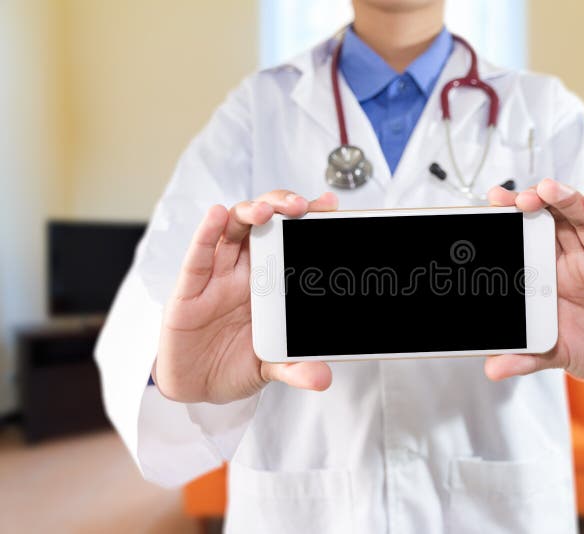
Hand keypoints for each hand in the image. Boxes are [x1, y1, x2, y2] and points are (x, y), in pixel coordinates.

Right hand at [154, 190, 338, 403]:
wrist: (195, 388)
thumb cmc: (234, 364)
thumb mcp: (272, 368)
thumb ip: (295, 369)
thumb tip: (323, 378)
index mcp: (269, 282)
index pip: (289, 239)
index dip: (307, 219)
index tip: (329, 206)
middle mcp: (245, 272)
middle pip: (262, 223)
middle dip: (280, 207)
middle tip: (300, 207)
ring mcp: (217, 277)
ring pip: (232, 231)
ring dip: (248, 214)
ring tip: (265, 212)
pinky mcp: (189, 291)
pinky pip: (198, 257)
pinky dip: (206, 234)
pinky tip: (216, 216)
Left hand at [485, 179, 583, 389]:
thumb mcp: (557, 355)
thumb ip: (526, 357)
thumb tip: (492, 369)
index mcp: (553, 273)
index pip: (531, 234)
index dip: (515, 216)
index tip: (494, 201)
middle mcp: (577, 261)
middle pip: (554, 219)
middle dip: (536, 202)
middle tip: (517, 197)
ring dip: (566, 201)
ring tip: (547, 188)